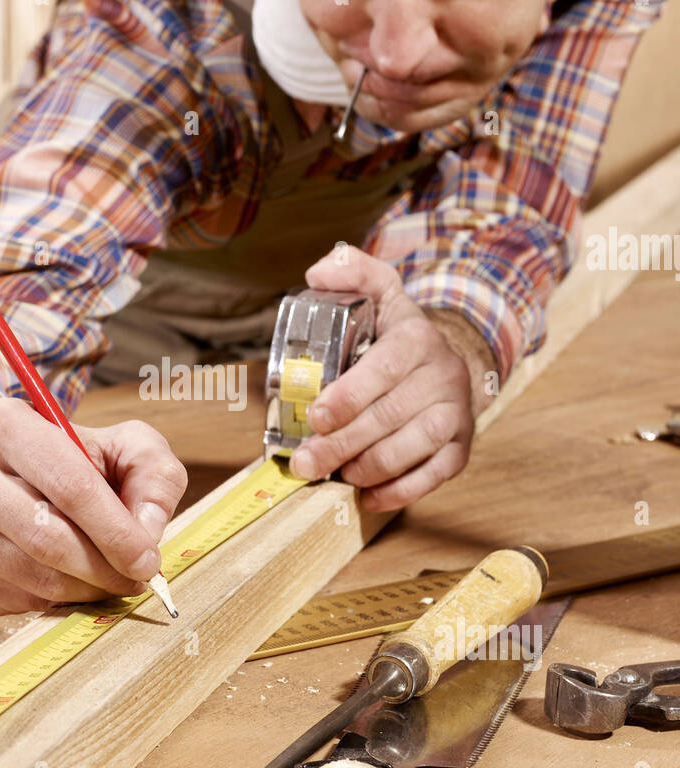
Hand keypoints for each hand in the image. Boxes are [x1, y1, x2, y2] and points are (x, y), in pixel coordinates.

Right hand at [0, 398, 186, 615]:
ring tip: (111, 580)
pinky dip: (57, 600)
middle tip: (135, 579)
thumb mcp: (123, 445)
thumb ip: (153, 474)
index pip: (69, 486)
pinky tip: (75, 582)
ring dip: (83, 589)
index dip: (115, 531)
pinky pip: (16, 598)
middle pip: (44, 537)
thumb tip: (147, 528)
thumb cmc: (75, 459)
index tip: (147, 560)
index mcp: (7, 426)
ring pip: (29, 575)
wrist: (8, 474)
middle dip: (101, 568)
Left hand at [288, 245, 495, 511]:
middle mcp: (444, 375)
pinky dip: (400, 490)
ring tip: (336, 474)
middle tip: (305, 461)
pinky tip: (369, 496)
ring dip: (370, 467)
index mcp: (418, 338)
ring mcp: (457, 413)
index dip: (349, 396)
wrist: (452, 362)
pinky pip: (435, 475)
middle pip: (391, 415)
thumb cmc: (400, 335)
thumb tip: (317, 273)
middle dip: (342, 443)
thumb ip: (351, 272)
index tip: (317, 416)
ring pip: (414, 447)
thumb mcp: (381, 294)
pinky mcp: (462, 447)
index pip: (384, 369)